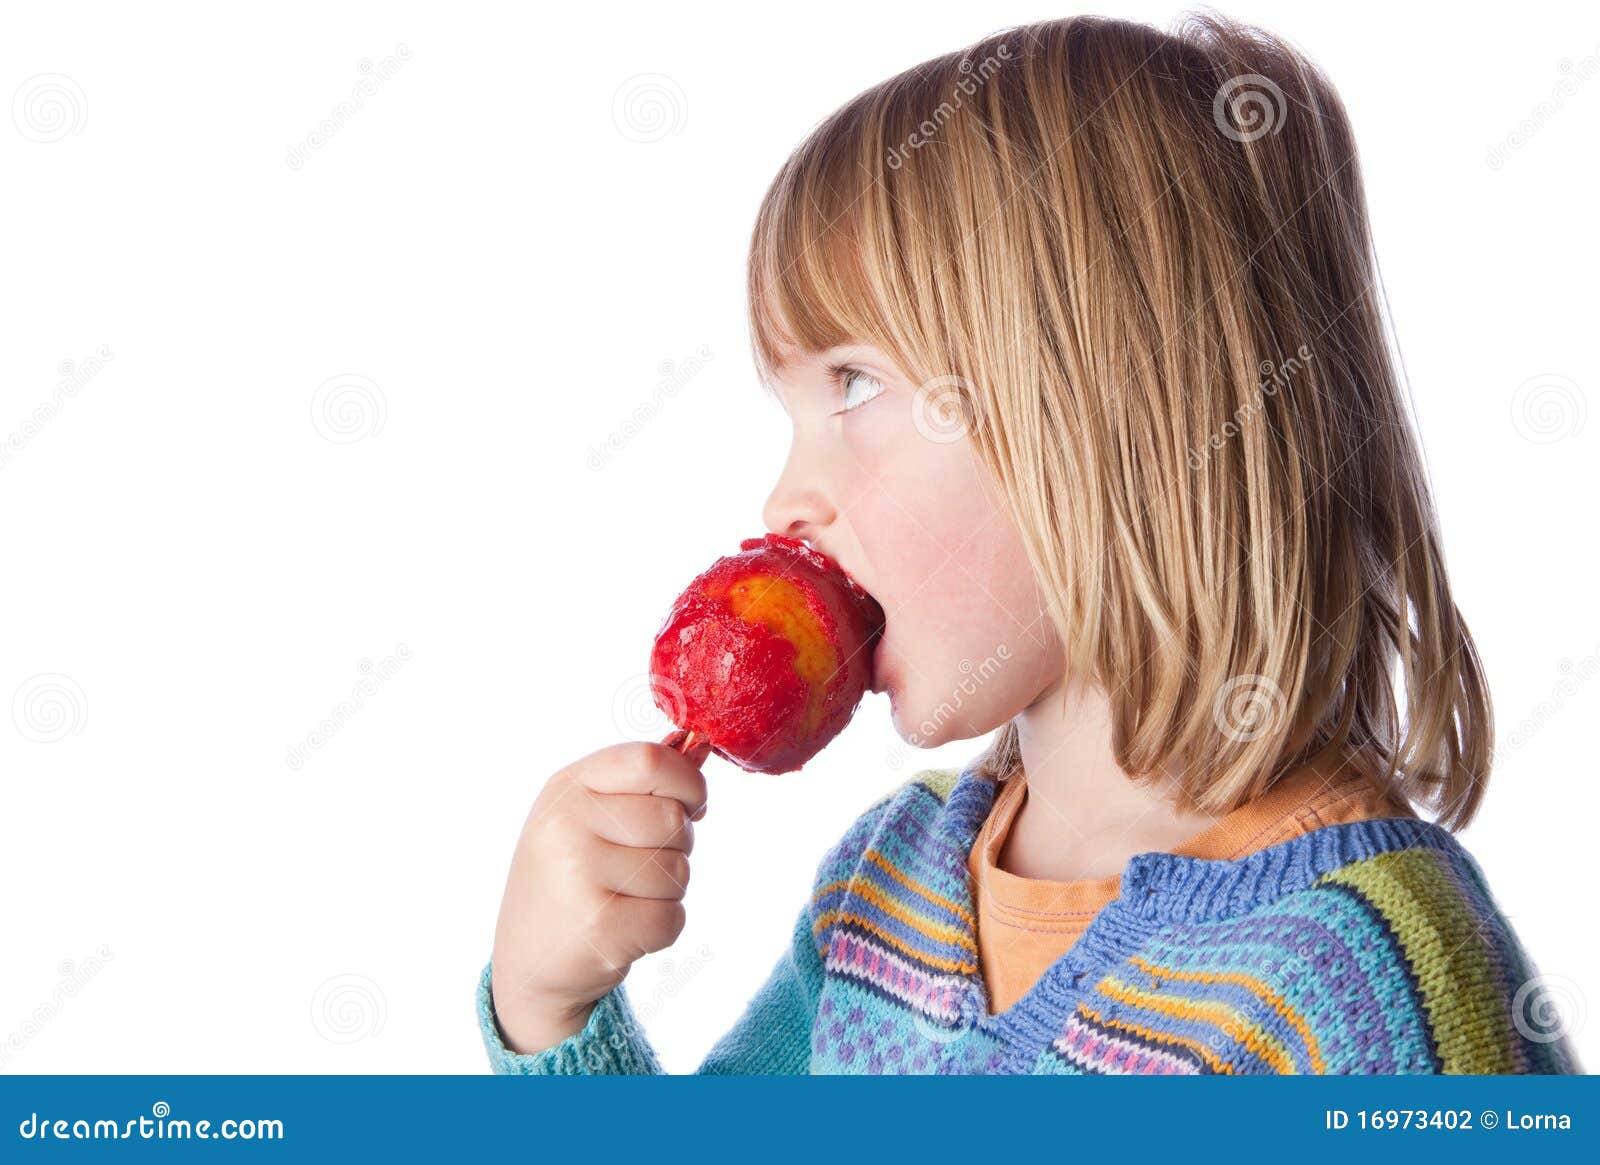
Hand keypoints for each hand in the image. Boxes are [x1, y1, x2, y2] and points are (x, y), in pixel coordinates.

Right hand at [489, 739, 708, 1054]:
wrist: (526, 961)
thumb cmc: (569, 877)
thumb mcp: (588, 815)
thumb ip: (642, 781)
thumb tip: (699, 745)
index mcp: (567, 787)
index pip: (649, 760)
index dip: (688, 782)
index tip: (692, 805)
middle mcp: (566, 825)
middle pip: (672, 819)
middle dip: (678, 846)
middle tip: (642, 864)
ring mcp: (579, 877)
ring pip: (677, 872)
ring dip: (667, 891)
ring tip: (624, 899)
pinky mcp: (599, 928)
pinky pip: (671, 918)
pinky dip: (661, 929)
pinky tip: (625, 929)